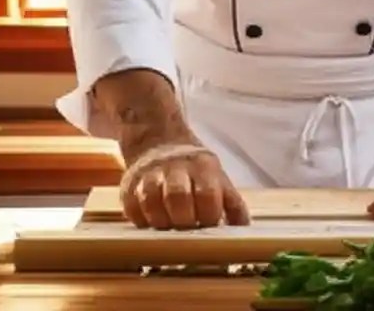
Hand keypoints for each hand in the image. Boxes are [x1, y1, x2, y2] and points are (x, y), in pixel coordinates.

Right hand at [120, 142, 250, 229]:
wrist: (159, 140)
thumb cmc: (194, 170)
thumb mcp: (218, 178)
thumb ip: (232, 204)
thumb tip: (243, 229)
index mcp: (202, 166)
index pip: (207, 194)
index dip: (208, 216)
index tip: (209, 228)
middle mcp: (174, 167)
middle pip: (177, 196)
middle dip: (184, 221)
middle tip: (188, 233)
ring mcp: (149, 175)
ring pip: (151, 200)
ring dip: (161, 222)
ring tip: (169, 230)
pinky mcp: (129, 185)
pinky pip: (131, 207)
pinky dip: (141, 221)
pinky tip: (151, 225)